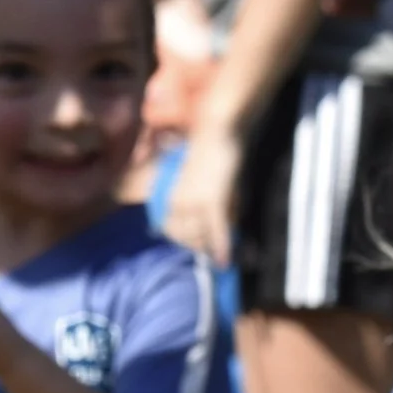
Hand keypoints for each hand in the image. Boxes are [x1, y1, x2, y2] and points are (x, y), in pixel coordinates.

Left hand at [166, 122, 240, 265]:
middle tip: (207, 253)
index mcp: (170, 195)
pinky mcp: (213, 203)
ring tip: (217, 258)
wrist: (217, 131)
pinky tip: (224, 261)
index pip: (168, 228)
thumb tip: (186, 211)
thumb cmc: (204, 149)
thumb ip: (186, 193)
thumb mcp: (188, 174)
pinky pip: (216, 231)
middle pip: (184, 236)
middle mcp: (178, 202)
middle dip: (195, 246)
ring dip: (208, 248)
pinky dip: (221, 247)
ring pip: (199, 236)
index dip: (180, 239)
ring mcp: (194, 204)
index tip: (191, 245)